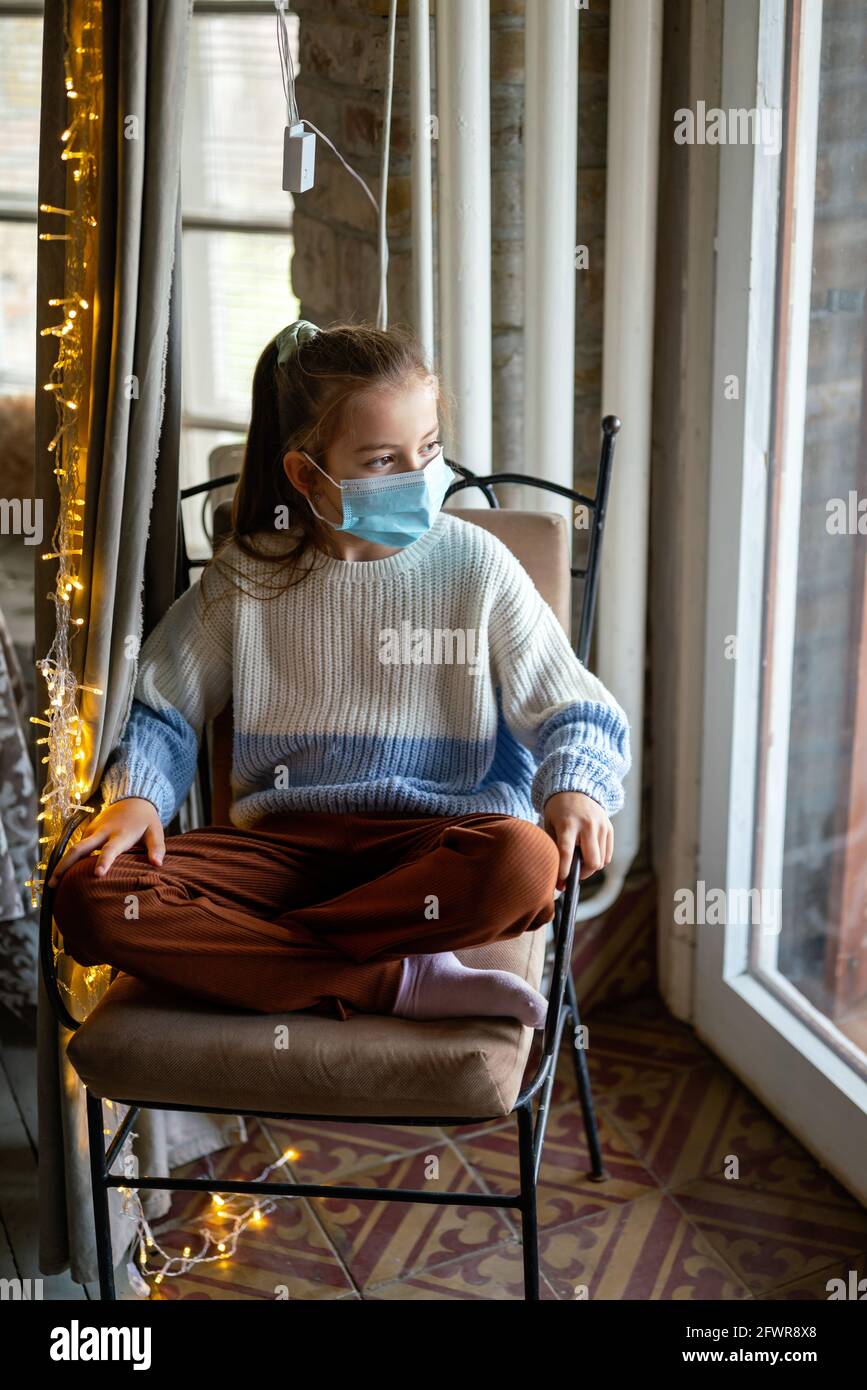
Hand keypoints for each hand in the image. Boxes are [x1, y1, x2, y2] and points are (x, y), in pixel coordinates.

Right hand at [46, 798, 164, 887]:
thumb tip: (158, 864)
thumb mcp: (155, 831)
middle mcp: (102, 833)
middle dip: (65, 866)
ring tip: (52, 884)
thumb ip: (157, 848)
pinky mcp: (88, 831)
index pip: (110, 849)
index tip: (98, 874)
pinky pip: (78, 847)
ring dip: (62, 864)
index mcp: (120, 835)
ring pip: (74, 848)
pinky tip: (61, 875)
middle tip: (53, 884)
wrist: (133, 798)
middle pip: (79, 849)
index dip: (104, 861)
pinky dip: (69, 860)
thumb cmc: (146, 820)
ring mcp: (93, 831)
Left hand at [542, 790, 612, 887]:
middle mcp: (587, 825)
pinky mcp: (609, 827)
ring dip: (590, 867)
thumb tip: (555, 874)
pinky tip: (589, 853)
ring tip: (580, 861)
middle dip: (582, 874)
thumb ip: (553, 846)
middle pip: (592, 862)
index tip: (561, 884)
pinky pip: (608, 855)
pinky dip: (599, 859)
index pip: (567, 854)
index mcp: (568, 824)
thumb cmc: (558, 809)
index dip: (564, 872)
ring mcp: (601, 826)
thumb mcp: (549, 824)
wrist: (576, 787)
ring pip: (601, 861)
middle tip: (573, 874)